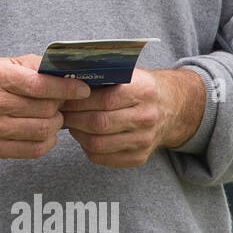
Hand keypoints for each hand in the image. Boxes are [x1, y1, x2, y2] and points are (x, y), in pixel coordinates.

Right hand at [0, 54, 89, 157]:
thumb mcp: (13, 63)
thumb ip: (41, 67)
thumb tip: (74, 74)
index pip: (39, 86)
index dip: (66, 89)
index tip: (83, 90)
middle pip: (43, 111)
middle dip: (60, 107)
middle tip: (62, 103)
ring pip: (41, 132)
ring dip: (55, 124)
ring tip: (53, 116)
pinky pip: (33, 150)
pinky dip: (47, 142)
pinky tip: (45, 131)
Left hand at [60, 68, 204, 167]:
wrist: (171, 108)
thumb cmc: (139, 88)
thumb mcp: (129, 74)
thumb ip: (103, 77)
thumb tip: (66, 81)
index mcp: (144, 91)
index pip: (104, 100)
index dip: (79, 102)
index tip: (63, 99)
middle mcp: (147, 117)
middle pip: (99, 124)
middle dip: (74, 119)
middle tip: (61, 113)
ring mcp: (144, 140)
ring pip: (98, 144)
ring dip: (78, 134)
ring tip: (71, 124)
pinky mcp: (139, 157)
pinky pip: (103, 158)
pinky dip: (87, 148)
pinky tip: (84, 136)